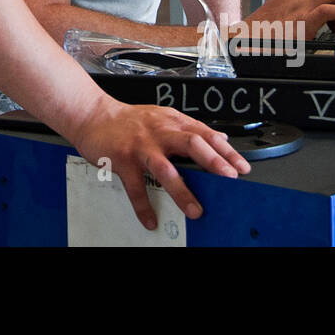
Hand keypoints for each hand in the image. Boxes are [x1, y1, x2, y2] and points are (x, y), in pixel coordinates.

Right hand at [71, 98, 250, 227]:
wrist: (92, 115)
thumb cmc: (128, 120)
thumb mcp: (162, 116)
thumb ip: (189, 128)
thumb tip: (220, 138)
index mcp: (171, 122)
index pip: (205, 134)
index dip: (225, 150)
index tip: (242, 167)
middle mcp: (159, 132)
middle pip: (191, 143)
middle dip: (213, 161)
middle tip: (229, 179)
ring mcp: (140, 146)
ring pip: (164, 167)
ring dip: (182, 190)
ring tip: (194, 210)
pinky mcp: (122, 159)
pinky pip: (135, 187)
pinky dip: (143, 206)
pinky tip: (151, 219)